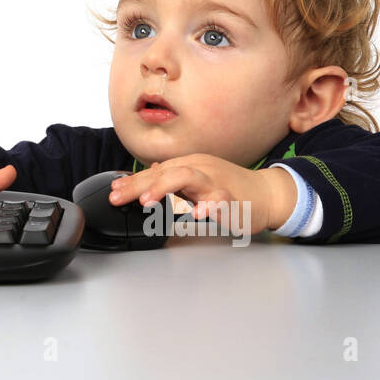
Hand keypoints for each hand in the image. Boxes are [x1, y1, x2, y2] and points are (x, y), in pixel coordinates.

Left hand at [108, 153, 281, 236]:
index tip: (112, 193)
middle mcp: (200, 169)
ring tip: (148, 200)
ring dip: (165, 186)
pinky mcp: (233, 198)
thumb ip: (170, 180)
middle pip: (165, 171)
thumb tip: (144, 177)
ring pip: (188, 176)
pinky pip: (219, 200)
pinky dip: (207, 206)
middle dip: (139, 184)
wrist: (267, 193)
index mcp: (189, 165)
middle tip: (119, 197)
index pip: (154, 172)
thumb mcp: (195, 181)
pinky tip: (197, 214)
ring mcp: (216, 182)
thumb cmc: (229, 188)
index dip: (131, 182)